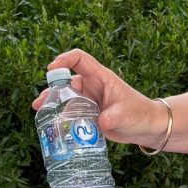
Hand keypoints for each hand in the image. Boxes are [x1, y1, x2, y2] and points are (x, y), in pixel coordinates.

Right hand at [31, 48, 168, 147]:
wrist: (148, 127)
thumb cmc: (140, 114)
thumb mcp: (127, 114)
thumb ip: (114, 116)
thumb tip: (101, 122)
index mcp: (101, 78)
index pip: (80, 59)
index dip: (64, 60)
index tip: (51, 69)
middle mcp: (93, 86)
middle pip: (67, 81)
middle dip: (52, 89)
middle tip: (40, 102)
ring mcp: (90, 99)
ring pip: (67, 97)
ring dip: (53, 102)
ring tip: (39, 111)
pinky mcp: (90, 113)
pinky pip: (72, 111)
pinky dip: (61, 115)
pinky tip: (53, 123)